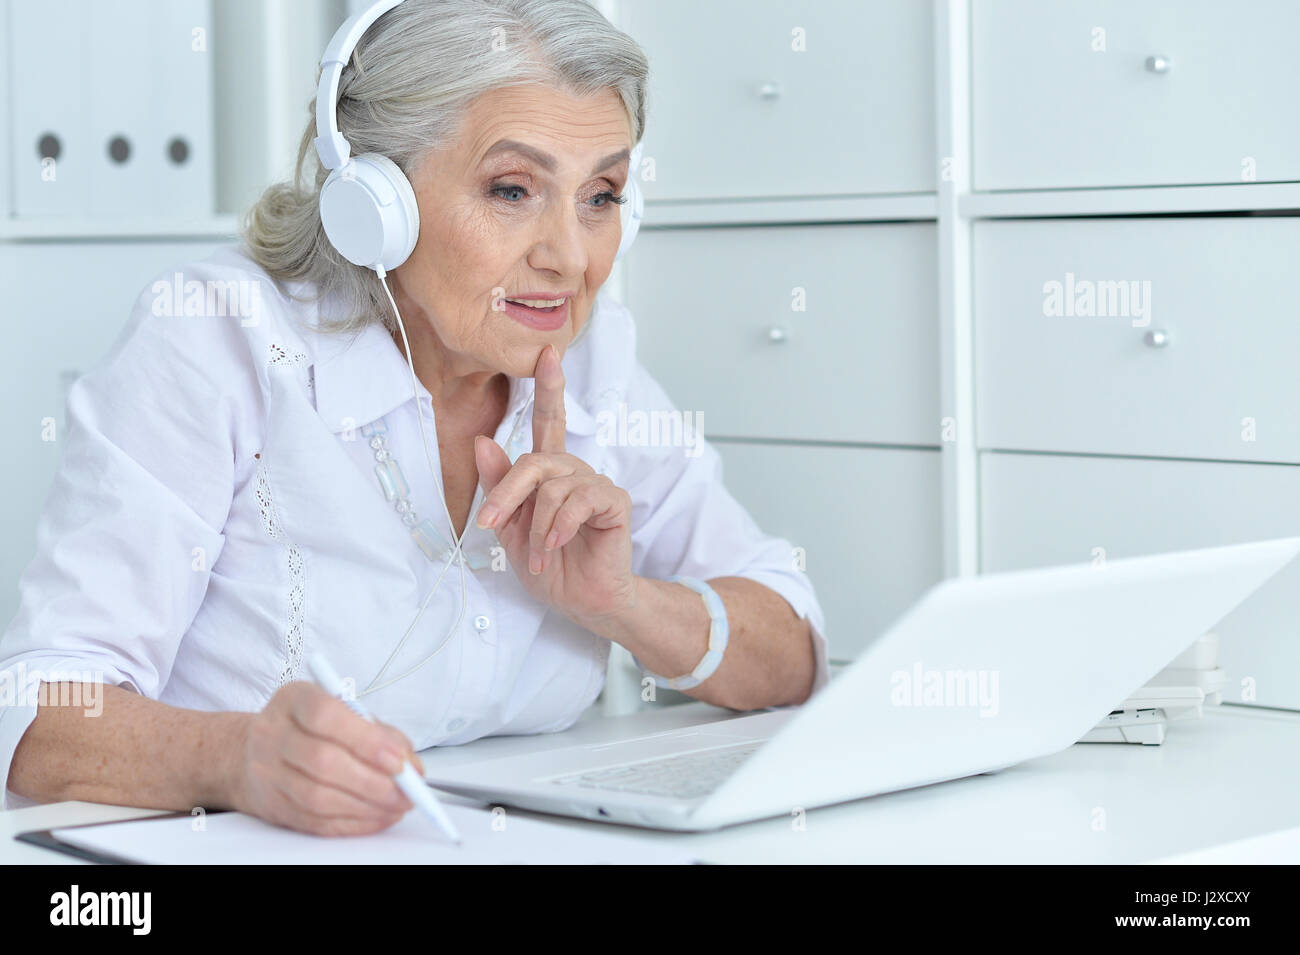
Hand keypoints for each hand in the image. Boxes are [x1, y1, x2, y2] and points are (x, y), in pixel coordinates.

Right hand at [230, 682, 424, 835]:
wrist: (253, 751)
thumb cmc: (311, 728)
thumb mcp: (345, 713)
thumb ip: (382, 734)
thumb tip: (411, 766)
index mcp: (295, 699)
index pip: (326, 715)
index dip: (367, 741)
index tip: (398, 761)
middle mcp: (273, 733)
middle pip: (323, 762)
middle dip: (373, 782)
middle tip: (405, 792)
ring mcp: (266, 771)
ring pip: (317, 797)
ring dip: (366, 807)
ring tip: (396, 806)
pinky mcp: (272, 805)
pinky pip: (314, 822)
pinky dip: (352, 824)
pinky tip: (375, 817)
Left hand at [473, 344, 636, 625]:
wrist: (583, 602)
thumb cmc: (551, 566)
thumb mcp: (511, 528)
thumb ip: (499, 485)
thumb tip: (481, 441)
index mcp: (550, 473)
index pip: (548, 421)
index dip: (549, 387)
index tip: (546, 352)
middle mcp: (574, 472)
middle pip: (535, 461)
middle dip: (507, 493)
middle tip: (489, 525)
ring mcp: (596, 485)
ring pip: (553, 485)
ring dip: (537, 525)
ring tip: (538, 554)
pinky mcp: (615, 502)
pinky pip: (579, 500)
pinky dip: (560, 525)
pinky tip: (557, 544)